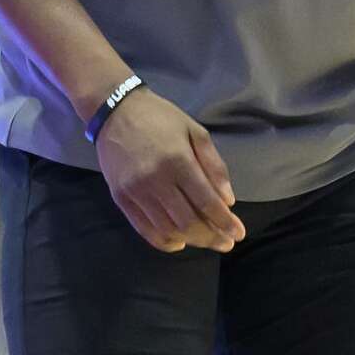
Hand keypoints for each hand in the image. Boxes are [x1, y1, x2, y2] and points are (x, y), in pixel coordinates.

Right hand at [91, 87, 244, 253]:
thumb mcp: (195, 131)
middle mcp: (155, 180)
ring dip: (191, 240)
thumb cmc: (161, 118)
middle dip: (211, 237)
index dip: (224, 222)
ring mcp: (135, 191)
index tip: (239, 233)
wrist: (115, 111)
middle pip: (188, 221)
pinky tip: (179, 242)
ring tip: (208, 242)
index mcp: (178, 161)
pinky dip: (164, 241)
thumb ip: (214, 166)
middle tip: (227, 244)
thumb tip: (227, 201)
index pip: (206, 202)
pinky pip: (144, 229)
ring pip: (167, 229)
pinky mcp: (120, 198)